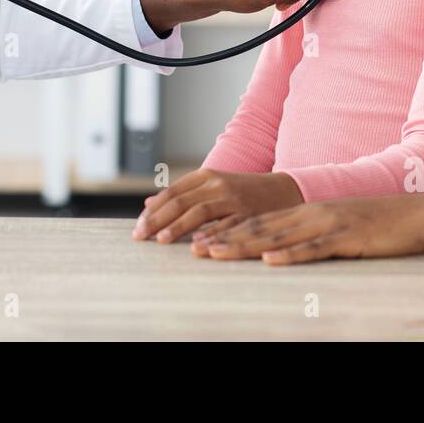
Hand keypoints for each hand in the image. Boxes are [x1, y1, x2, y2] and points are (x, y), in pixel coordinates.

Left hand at [132, 169, 304, 242]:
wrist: (285, 190)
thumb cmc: (244, 191)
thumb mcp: (212, 186)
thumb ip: (182, 194)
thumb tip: (148, 204)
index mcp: (206, 176)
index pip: (172, 193)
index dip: (153, 210)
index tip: (138, 227)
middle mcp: (218, 184)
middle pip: (181, 202)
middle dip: (157, 220)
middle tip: (140, 236)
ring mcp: (234, 198)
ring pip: (199, 212)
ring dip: (177, 227)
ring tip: (160, 240)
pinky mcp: (249, 213)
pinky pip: (225, 225)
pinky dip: (209, 235)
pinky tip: (196, 246)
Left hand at [193, 195, 423, 263]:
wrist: (417, 213)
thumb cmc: (377, 225)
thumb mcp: (337, 226)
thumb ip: (309, 235)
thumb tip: (281, 250)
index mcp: (305, 212)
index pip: (259, 222)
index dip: (227, 232)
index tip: (200, 243)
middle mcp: (310, 214)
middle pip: (259, 228)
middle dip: (224, 240)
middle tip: (195, 251)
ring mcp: (328, 224)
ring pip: (278, 237)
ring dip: (244, 246)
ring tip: (216, 254)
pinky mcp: (347, 238)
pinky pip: (314, 249)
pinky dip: (290, 255)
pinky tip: (270, 260)